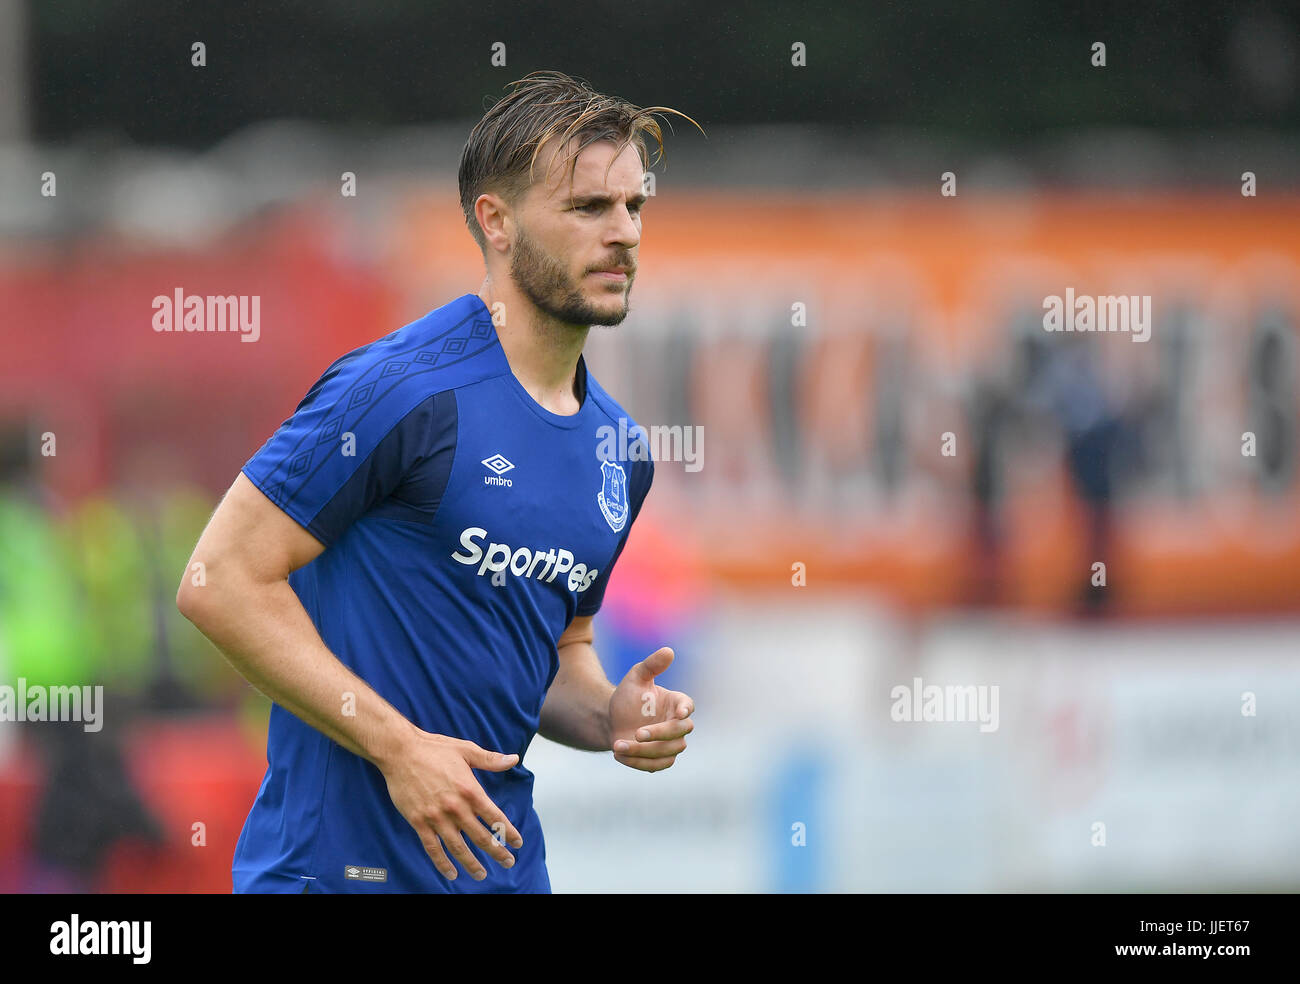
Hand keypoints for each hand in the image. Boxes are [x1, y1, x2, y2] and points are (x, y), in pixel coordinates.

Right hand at [381, 730, 523, 880]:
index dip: (508, 831)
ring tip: (482, 874)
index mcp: (470, 790)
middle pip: (480, 836)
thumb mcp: (466, 750)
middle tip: (508, 862)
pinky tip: (451, 873)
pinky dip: (442, 863)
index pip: (495, 817)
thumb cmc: (435, 749)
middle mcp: (455, 806)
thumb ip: (490, 760)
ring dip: (472, 863)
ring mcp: (436, 816)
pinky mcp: (419, 822)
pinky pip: (432, 847)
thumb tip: (514, 759)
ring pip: (458, 847)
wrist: (400, 752)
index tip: (517, 842)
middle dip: (497, 851)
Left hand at [608, 647, 694, 772]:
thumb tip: (669, 651)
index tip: (679, 713)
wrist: (613, 719)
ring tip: (619, 745)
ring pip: (667, 752)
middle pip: (680, 732)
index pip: (687, 706)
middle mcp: (678, 724)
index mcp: (676, 702)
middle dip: (660, 734)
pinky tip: (620, 754)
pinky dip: (638, 762)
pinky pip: (656, 765)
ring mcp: (671, 744)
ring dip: (643, 751)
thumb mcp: (637, 677)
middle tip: (637, 733)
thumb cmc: (629, 696)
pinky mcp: (661, 759)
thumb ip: (652, 665)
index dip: (685, 710)